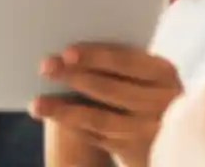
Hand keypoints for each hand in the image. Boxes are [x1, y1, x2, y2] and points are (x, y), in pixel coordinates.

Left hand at [31, 45, 181, 166]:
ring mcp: (148, 130)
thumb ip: (121, 62)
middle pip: (111, 89)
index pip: (127, 61)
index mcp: (164, 73)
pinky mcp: (135, 152)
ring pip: (100, 119)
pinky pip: (98, 137)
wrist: (167, 131)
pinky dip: (73, 126)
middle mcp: (161, 102)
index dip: (96, 56)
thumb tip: (70, 52)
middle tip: (45, 67)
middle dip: (74, 77)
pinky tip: (54, 117)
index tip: (67, 52)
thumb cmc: (147, 89)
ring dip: (65, 110)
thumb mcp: (148, 74)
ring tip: (37, 103)